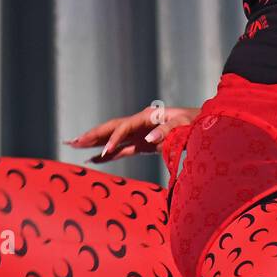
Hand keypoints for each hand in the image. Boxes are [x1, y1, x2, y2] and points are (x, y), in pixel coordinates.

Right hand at [63, 104, 201, 161]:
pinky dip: (108, 155)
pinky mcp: (144, 144)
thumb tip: (150, 139)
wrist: (204, 125)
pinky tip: (95, 159)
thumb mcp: (184, 124)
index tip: (105, 152)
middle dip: (92, 135)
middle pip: (110, 128)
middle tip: (72, 141)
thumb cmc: (195, 123)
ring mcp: (140, 134)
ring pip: (112, 138)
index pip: (123, 127)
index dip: (113, 139)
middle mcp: (140, 123)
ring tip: (74, 145)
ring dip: (94, 143)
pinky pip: (122, 150)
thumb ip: (167, 131)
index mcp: (147, 117)